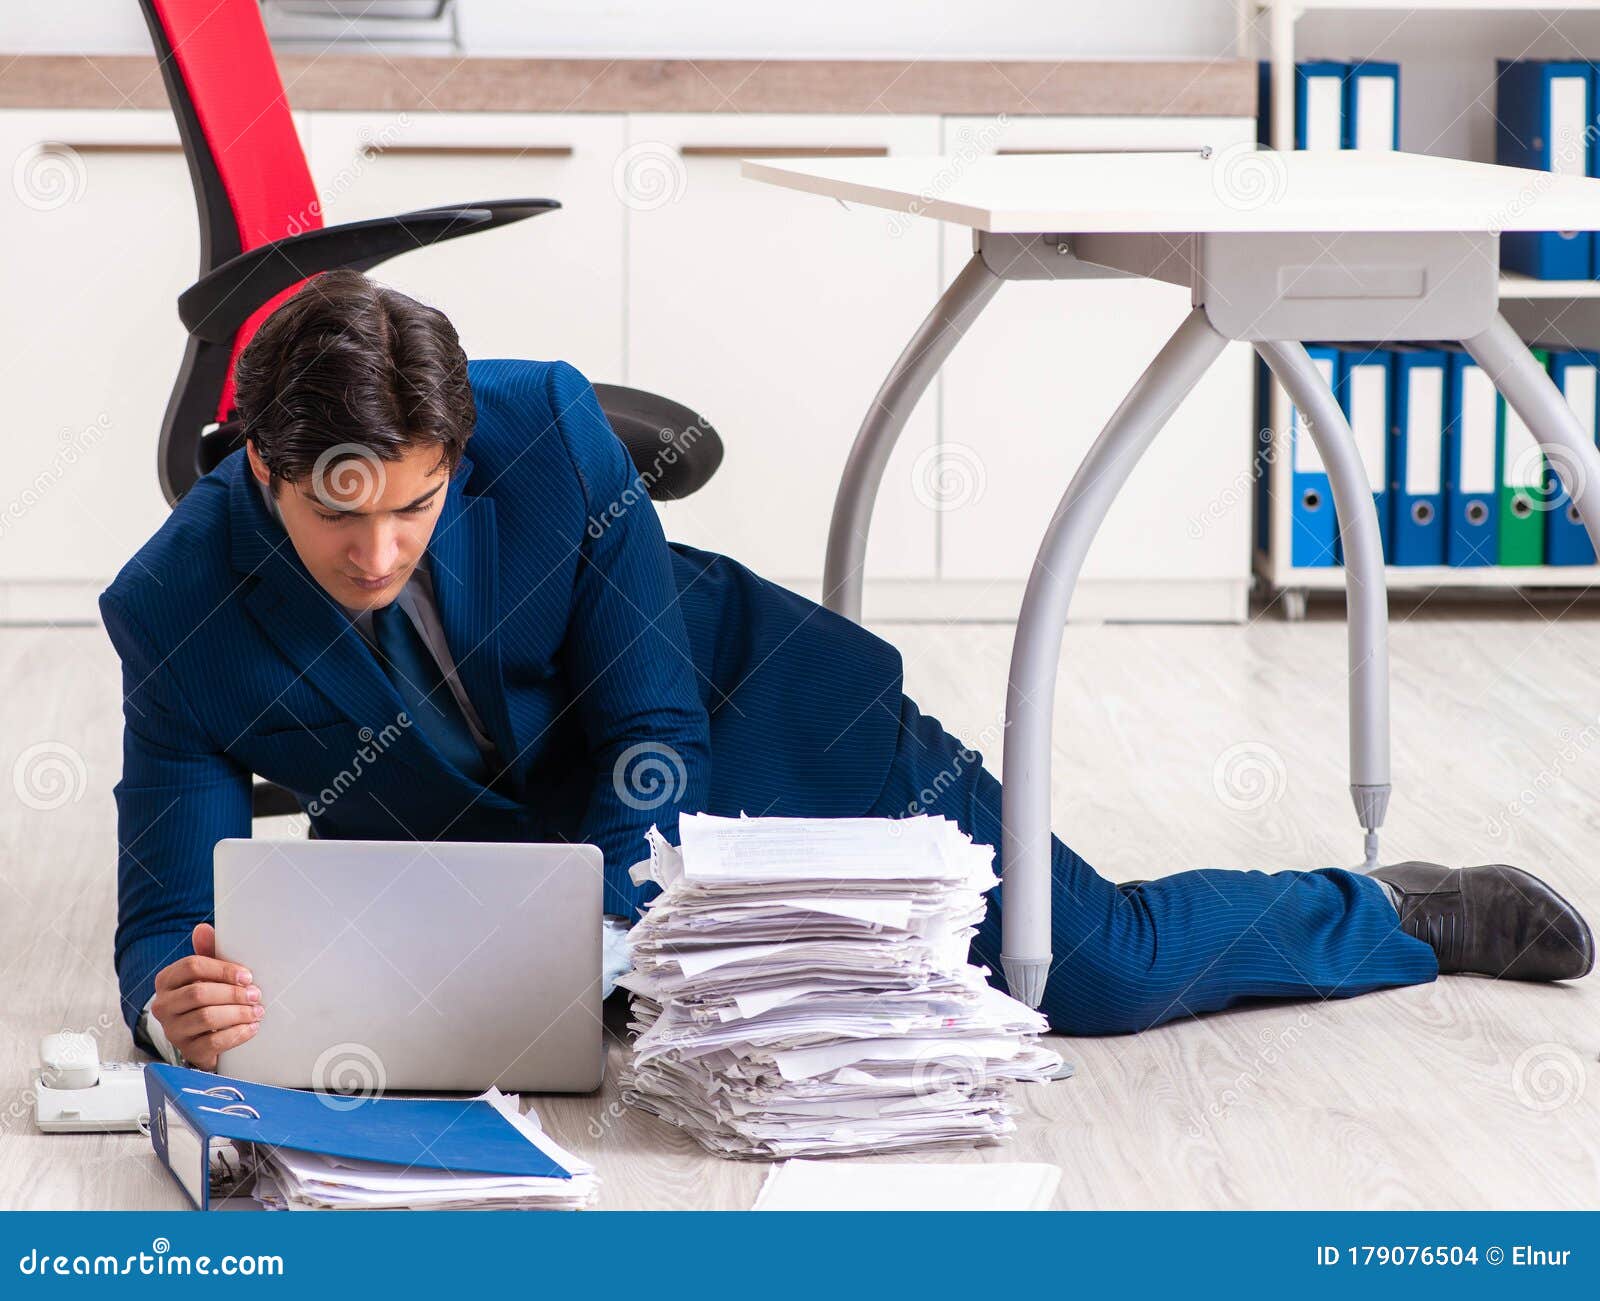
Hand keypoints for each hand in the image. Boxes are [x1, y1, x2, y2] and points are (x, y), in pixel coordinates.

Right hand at [150, 923, 263, 1070]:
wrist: (203, 1036)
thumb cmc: (208, 998)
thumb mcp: (208, 973)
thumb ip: (208, 952)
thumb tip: (203, 929)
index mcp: (167, 980)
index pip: (192, 967)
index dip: (223, 970)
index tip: (247, 976)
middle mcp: (163, 1006)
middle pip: (198, 993)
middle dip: (233, 993)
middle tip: (256, 994)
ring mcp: (173, 1030)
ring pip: (206, 1017)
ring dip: (238, 1013)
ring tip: (257, 1011)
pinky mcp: (188, 1051)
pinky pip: (213, 1041)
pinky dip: (237, 1033)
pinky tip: (251, 1027)